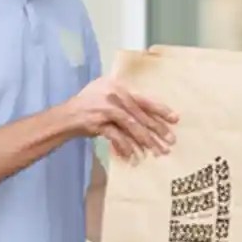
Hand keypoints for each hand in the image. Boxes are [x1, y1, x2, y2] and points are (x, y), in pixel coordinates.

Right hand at [63, 77, 178, 160]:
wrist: (66, 116)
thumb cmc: (90, 105)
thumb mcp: (108, 95)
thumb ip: (127, 101)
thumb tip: (151, 115)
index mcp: (119, 87)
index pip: (144, 99)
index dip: (160, 110)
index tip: (175, 119)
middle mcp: (114, 94)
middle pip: (141, 114)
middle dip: (157, 129)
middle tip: (171, 141)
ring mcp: (106, 108)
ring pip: (132, 125)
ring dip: (146, 140)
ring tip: (158, 151)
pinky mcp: (98, 122)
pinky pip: (117, 136)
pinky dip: (125, 146)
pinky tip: (133, 155)